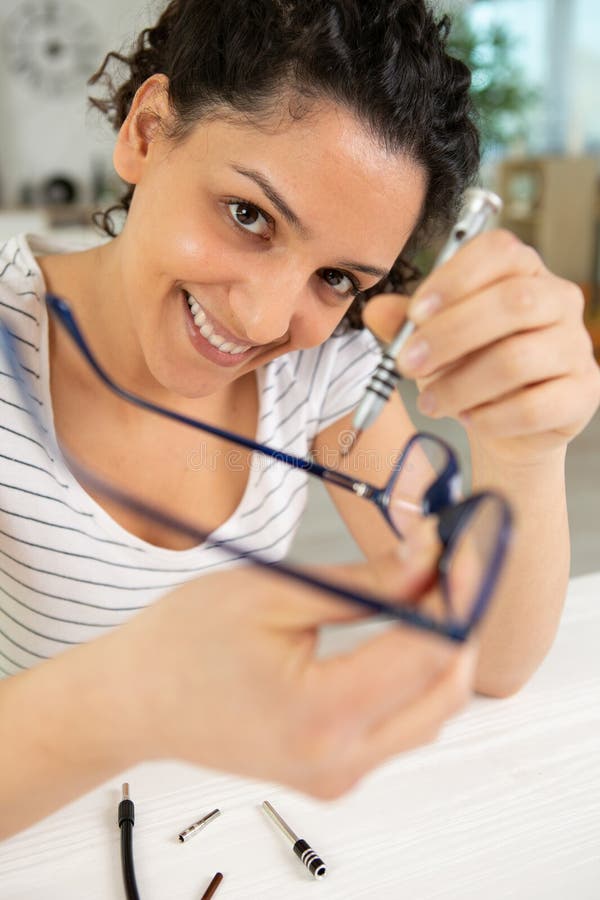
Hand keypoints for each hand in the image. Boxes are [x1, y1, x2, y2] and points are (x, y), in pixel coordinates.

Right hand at [122, 547, 475, 798]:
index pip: (426, 653)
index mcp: (322, 715)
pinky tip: (402, 635)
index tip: (462, 548)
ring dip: (440, 653)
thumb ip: (364, 582)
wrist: (135, 698)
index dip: (456, 594)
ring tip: (428, 592)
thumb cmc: (185, 640)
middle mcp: (339, 760)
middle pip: (443, 692)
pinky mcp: (333, 774)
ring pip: (429, 714)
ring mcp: (338, 776)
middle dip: (458, 623)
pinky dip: (413, 680)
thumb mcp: (275, 591)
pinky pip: (399, 728)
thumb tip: (428, 560)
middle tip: (452, 567)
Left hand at [364, 230, 599, 464]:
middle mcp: (558, 299)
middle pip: (513, 302)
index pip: (498, 251)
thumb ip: (405, 323)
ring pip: (517, 359)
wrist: (505, 425)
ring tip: (430, 401)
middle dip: (449, 335)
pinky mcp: (582, 393)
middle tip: (407, 364)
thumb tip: (376, 310)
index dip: (454, 279)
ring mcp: (575, 346)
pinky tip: (469, 419)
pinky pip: (534, 406)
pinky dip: (490, 417)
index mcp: (522, 270)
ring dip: (461, 385)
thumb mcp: (432, 339)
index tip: (415, 314)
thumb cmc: (470, 367)